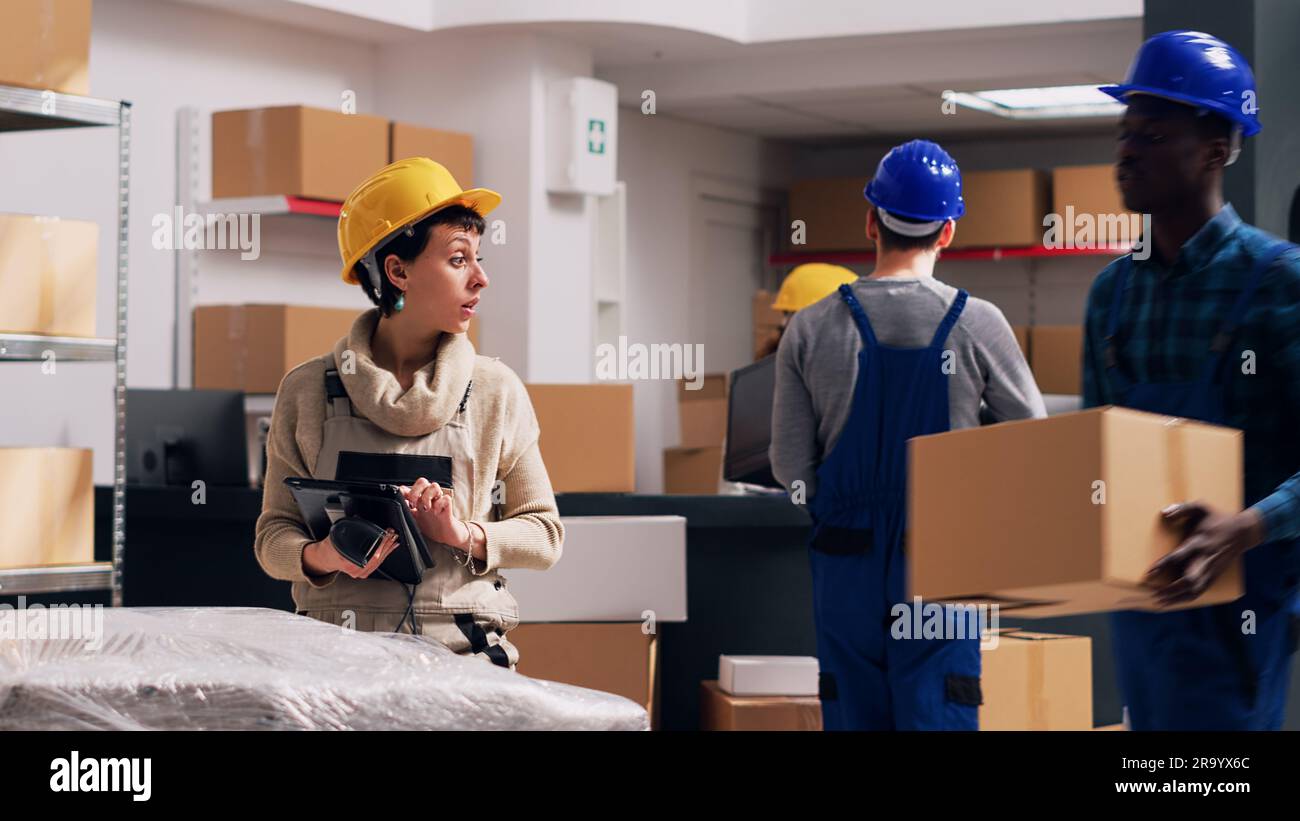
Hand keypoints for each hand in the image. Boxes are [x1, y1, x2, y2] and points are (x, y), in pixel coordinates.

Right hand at [303, 530, 399, 579]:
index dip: (380, 542)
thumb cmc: (330, 546)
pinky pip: (376, 565)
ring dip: (388, 549)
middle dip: (387, 544)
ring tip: (394, 540)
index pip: (369, 552)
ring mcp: (358, 573)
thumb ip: (348, 527)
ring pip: (378, 562)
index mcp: (346, 560)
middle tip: (393, 534)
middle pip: (376, 558)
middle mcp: (353, 569)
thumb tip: (359, 517)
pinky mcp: (362, 574)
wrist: (325, 558)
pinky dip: (385, 556)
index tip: (387, 534)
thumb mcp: (336, 533)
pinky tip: (390, 549)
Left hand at [399, 478, 469, 546]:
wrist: (446, 536)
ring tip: (426, 508)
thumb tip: (395, 507)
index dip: (403, 490)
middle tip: (413, 504)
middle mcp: (428, 498)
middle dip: (415, 491)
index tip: (400, 498)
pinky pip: (446, 498)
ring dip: (427, 496)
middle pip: (422, 482)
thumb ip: (406, 513)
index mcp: (418, 501)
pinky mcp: (447, 507)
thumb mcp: (414, 521)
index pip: (410, 488)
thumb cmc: (431, 527)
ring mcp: (438, 501)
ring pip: (434, 486)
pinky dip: (439, 504)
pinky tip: (436, 513)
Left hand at [1144, 501, 1264, 604]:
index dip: (1164, 565)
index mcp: (1199, 542)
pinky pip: (1200, 591)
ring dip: (1176, 598)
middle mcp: (1205, 559)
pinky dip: (1186, 598)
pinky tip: (1173, 602)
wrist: (1243, 532)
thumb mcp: (1201, 507)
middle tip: (1153, 594)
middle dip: (1171, 589)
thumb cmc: (1217, 518)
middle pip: (1188, 579)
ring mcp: (1211, 569)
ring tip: (1158, 602)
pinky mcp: (1215, 576)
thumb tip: (1164, 512)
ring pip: (1194, 589)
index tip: (1150, 573)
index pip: (1179, 556)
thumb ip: (1182, 508)